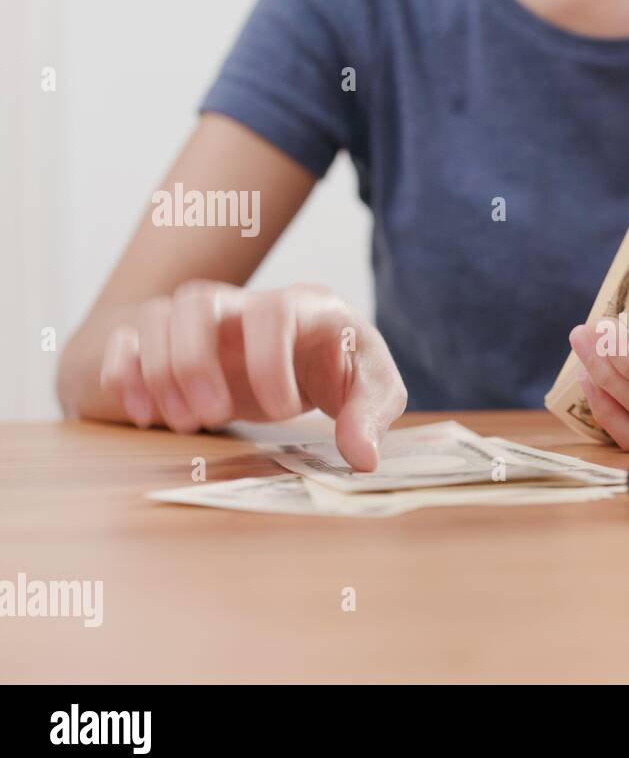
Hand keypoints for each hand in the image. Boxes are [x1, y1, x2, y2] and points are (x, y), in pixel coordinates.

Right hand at [98, 281, 406, 470]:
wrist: (314, 357)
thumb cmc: (344, 369)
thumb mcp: (375, 389)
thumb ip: (371, 415)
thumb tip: (362, 456)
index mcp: (305, 308)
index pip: (275, 311)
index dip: (269, 359)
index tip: (281, 410)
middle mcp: (248, 305)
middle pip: (199, 302)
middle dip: (195, 362)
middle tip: (213, 415)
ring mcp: (207, 322)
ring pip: (159, 318)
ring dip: (159, 371)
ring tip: (185, 422)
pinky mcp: (175, 343)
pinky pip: (131, 339)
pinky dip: (125, 373)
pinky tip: (144, 415)